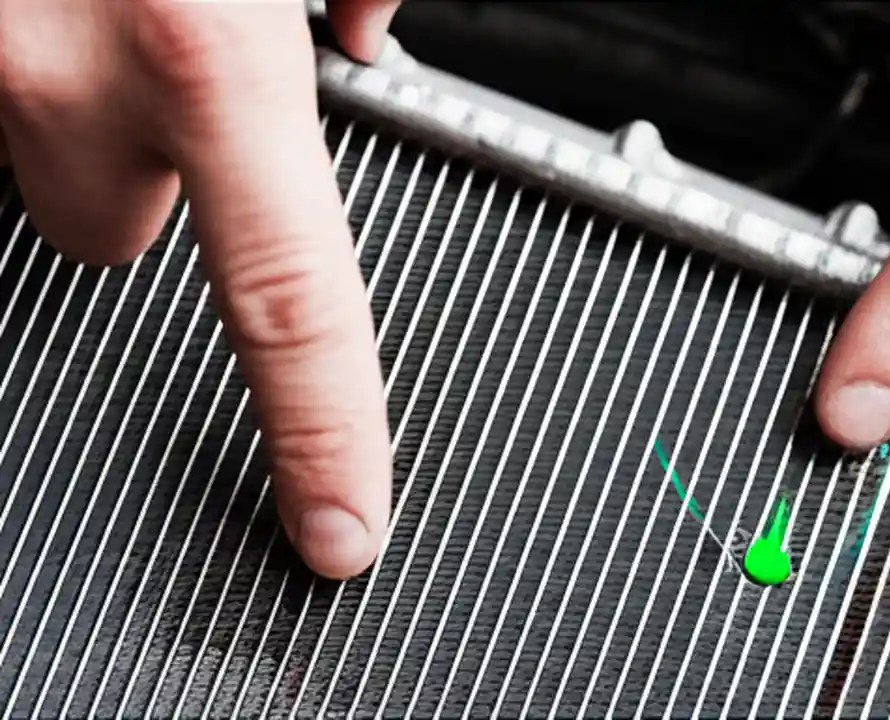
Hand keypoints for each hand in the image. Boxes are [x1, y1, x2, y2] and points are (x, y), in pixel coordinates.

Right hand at [0, 0, 399, 578]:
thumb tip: (371, 24)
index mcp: (207, 51)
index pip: (291, 303)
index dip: (321, 435)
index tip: (340, 526)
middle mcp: (61, 72)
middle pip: (106, 229)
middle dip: (154, 180)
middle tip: (179, 83)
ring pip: (32, 154)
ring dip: (79, 108)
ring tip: (112, 8)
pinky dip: (22, 61)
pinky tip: (56, 0)